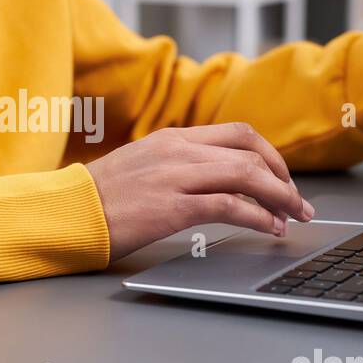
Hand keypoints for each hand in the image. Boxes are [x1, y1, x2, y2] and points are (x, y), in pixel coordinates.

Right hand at [84, 122, 314, 260]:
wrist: (65, 213)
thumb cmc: (98, 200)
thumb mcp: (140, 167)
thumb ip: (175, 166)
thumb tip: (214, 182)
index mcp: (171, 138)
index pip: (237, 134)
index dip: (269, 156)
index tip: (281, 179)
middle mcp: (177, 150)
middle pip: (250, 150)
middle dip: (283, 176)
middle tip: (297, 201)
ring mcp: (175, 176)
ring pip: (247, 175)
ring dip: (280, 197)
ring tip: (292, 217)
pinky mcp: (172, 207)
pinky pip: (230, 206)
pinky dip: (258, 217)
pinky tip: (268, 229)